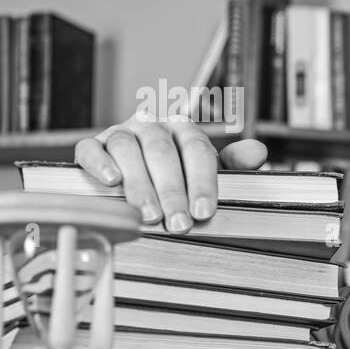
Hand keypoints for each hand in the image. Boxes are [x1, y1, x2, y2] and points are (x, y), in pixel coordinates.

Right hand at [74, 115, 267, 232]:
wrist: (138, 168)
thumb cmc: (180, 172)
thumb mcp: (212, 169)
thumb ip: (235, 163)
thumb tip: (258, 152)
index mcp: (184, 128)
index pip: (197, 150)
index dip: (202, 182)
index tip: (205, 212)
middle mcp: (152, 125)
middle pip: (162, 153)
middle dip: (172, 192)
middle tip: (178, 223)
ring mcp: (121, 132)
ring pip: (128, 150)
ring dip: (139, 184)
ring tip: (149, 214)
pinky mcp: (93, 145)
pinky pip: (91, 149)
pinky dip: (100, 163)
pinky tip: (112, 182)